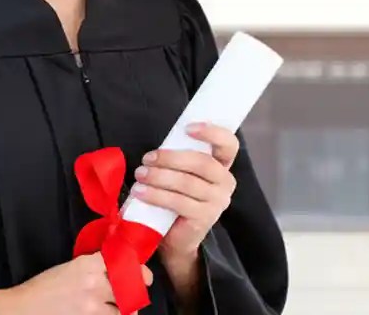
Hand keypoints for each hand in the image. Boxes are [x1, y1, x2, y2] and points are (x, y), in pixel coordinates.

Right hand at [0, 253, 152, 314]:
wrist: (20, 310)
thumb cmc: (43, 288)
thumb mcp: (69, 268)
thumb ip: (94, 266)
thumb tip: (118, 268)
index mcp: (87, 264)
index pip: (123, 261)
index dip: (137, 268)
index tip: (144, 275)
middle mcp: (93, 282)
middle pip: (131, 284)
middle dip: (138, 289)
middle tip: (139, 292)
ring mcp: (92, 306)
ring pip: (125, 309)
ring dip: (127, 310)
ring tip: (125, 310)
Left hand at [131, 122, 238, 259]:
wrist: (177, 239)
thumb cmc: (177, 198)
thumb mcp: (182, 174)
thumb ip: (180, 158)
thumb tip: (162, 144)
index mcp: (222, 166)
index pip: (229, 144)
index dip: (212, 133)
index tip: (188, 128)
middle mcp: (225, 182)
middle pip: (202, 163)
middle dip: (171, 158)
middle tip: (148, 158)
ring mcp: (217, 202)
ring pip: (187, 182)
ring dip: (159, 176)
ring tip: (139, 175)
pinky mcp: (204, 218)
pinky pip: (179, 202)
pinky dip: (156, 195)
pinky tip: (141, 192)